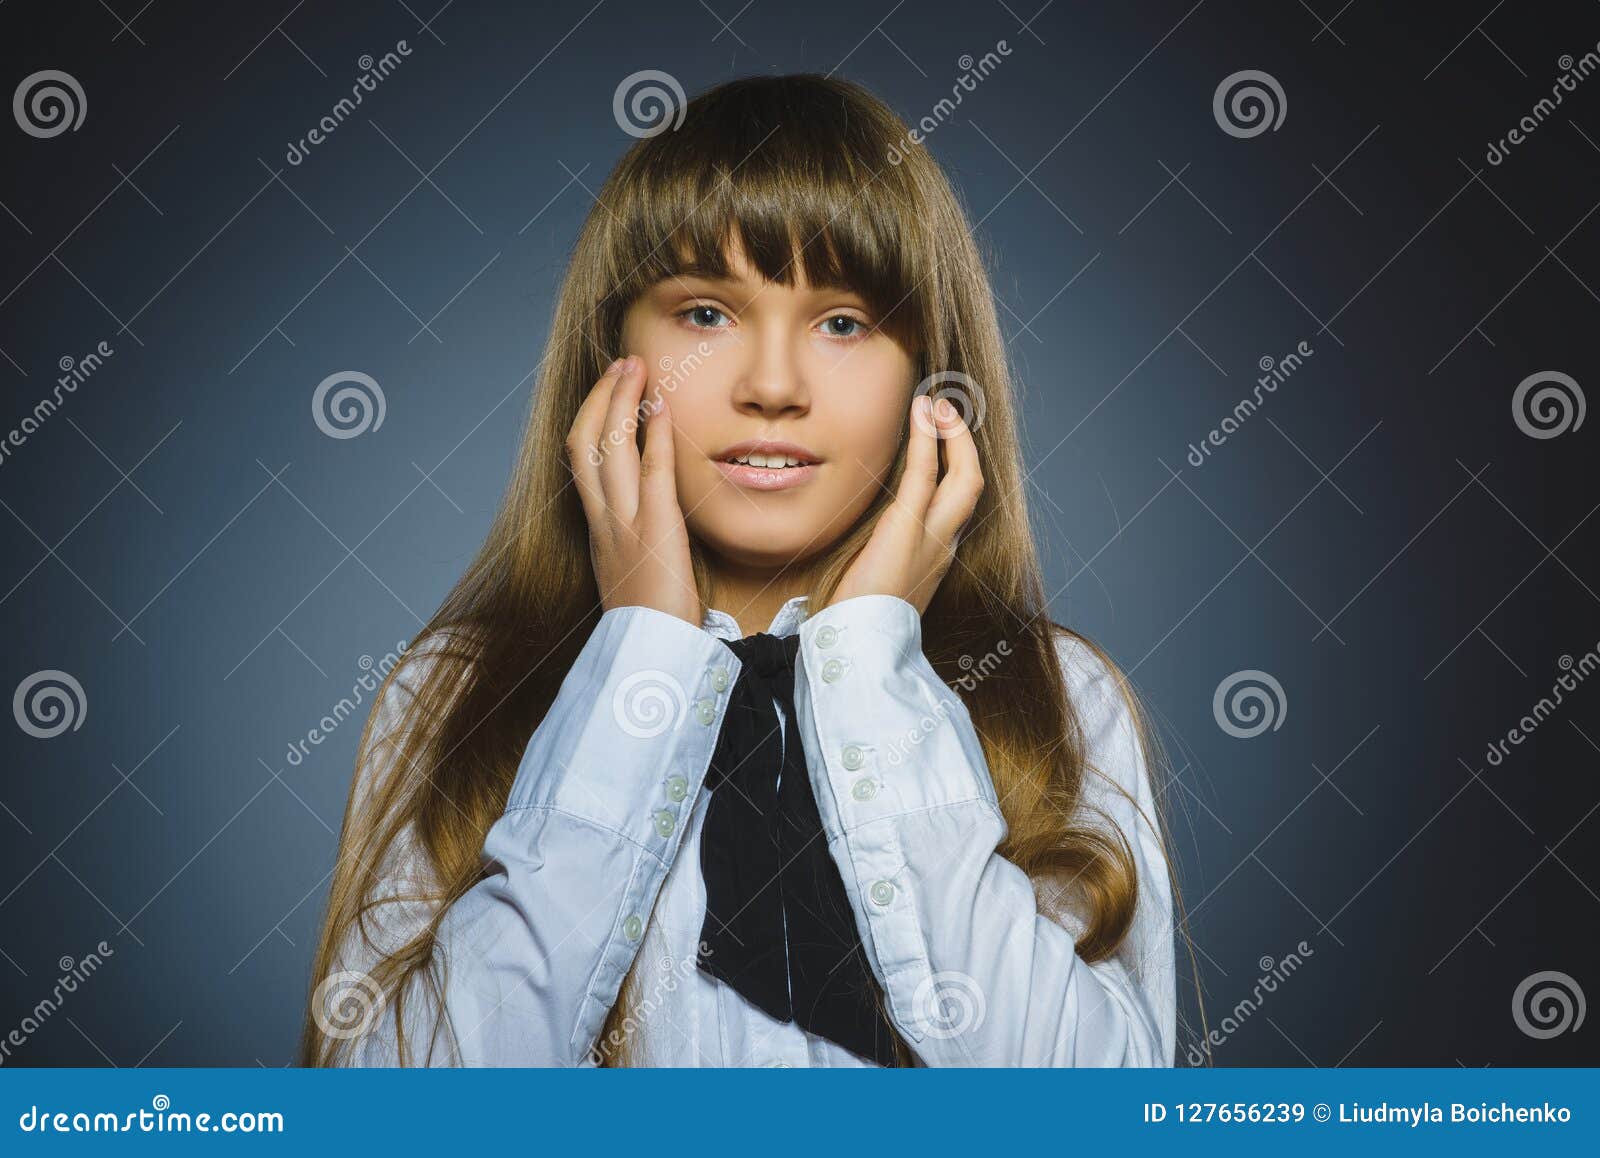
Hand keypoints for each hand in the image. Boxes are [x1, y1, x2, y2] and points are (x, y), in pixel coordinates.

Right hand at [566, 355, 700, 625]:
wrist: (648, 660)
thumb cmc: (651, 628)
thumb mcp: (635, 580)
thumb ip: (639, 549)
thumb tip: (654, 531)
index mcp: (599, 533)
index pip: (582, 464)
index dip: (592, 421)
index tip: (609, 393)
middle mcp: (604, 523)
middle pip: (585, 444)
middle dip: (600, 398)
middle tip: (621, 365)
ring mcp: (625, 526)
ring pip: (609, 450)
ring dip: (622, 401)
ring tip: (636, 367)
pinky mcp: (656, 533)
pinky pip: (653, 474)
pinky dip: (655, 437)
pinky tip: (662, 407)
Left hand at [830, 395, 983, 614]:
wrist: (859, 653)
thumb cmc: (858, 622)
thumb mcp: (875, 580)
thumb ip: (879, 552)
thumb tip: (864, 533)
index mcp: (935, 557)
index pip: (957, 505)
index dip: (955, 468)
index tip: (943, 440)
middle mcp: (943, 547)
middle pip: (973, 486)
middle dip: (965, 445)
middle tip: (949, 411)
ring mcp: (931, 540)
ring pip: (962, 477)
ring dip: (954, 435)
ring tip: (939, 403)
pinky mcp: (907, 533)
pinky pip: (925, 477)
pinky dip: (928, 441)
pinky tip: (923, 413)